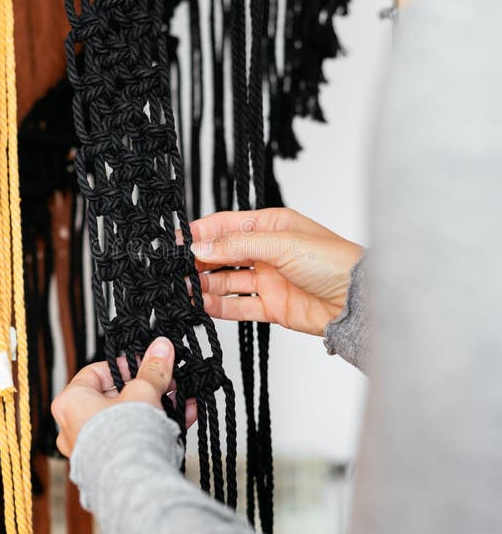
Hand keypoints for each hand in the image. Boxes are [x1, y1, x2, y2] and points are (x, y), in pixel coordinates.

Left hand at [51, 337, 196, 456]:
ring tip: (182, 400)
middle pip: (114, 397)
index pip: (94, 373)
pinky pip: (132, 439)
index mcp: (70, 402)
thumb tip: (161, 347)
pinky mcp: (108, 465)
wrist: (131, 480)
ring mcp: (90, 449)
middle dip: (147, 388)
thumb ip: (153, 369)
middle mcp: (74, 426)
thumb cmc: (125, 434)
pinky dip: (154, 427)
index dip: (123, 365)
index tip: (145, 365)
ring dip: (156, 407)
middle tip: (167, 382)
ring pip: (126, 419)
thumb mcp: (143, 390)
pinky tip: (183, 418)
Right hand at [190, 208, 363, 336]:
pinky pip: (239, 306)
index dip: (201, 233)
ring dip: (205, 285)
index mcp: (271, 226)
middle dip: (199, 261)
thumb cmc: (333, 261)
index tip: (178, 241)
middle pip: (223, 254)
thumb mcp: (281, 243)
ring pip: (228, 281)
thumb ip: (238, 245)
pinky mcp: (272, 306)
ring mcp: (269, 280)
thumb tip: (202, 247)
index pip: (227, 226)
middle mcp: (267, 252)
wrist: (357, 300)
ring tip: (184, 289)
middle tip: (176, 269)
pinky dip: (219, 307)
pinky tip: (202, 305)